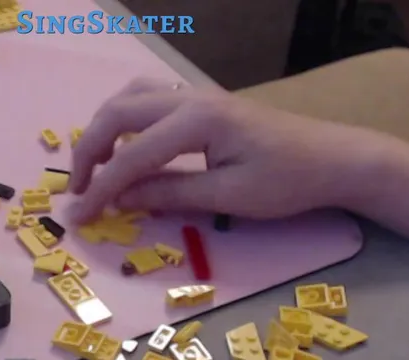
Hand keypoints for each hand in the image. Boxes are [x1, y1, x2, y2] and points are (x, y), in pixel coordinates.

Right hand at [67, 77, 377, 223]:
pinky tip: (124, 147)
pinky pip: (147, 99)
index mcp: (197, 121)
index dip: (100, 188)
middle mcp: (189, 98)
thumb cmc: (287, 181)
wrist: (331, 158)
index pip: (131, 156)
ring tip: (94, 168)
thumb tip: (120, 200)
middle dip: (88, 152)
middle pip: (117, 115)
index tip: (78, 216)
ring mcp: (195, 95)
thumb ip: (169, 194)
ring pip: (129, 99)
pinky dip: (124, 120)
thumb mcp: (228, 198)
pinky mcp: (201, 102)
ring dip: (103, 130)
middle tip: (77, 191)